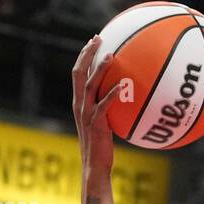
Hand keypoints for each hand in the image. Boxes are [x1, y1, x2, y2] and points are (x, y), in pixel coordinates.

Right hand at [72, 35, 120, 174]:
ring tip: (111, 55)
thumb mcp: (104, 124)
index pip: (77, 74)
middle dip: (86, 54)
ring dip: (99, 69)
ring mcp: (86, 114)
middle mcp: (79, 105)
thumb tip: (127, 98)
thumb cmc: (102, 147)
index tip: (93, 41)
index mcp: (79, 103)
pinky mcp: (96, 123)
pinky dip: (113, 94)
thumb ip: (109, 109)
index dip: (83, 56)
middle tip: (97, 38)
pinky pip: (104, 105)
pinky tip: (124, 85)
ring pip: (89, 85)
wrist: (95, 165)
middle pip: (78, 73)